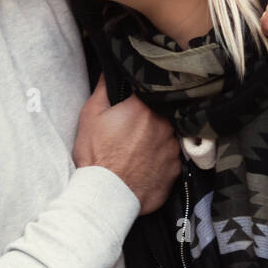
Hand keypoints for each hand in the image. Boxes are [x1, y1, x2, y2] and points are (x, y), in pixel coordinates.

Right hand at [73, 76, 179, 213]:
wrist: (106, 194)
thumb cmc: (96, 155)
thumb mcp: (91, 115)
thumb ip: (105, 88)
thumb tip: (112, 72)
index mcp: (145, 107)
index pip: (149, 91)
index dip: (141, 96)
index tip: (133, 102)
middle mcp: (165, 124)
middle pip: (161, 113)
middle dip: (149, 117)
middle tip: (133, 128)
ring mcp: (173, 147)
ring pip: (168, 134)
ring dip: (157, 137)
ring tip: (138, 148)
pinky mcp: (176, 168)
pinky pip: (170, 156)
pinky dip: (160, 158)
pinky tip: (146, 163)